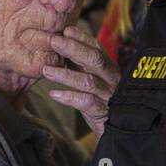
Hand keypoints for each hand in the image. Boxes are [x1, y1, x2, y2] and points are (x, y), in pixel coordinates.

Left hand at [43, 25, 119, 142]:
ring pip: (90, 81)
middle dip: (74, 49)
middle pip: (96, 60)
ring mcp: (110, 97)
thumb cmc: (101, 104)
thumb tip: (62, 46)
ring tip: (46, 70)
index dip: (83, 38)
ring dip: (66, 74)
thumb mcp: (92, 82)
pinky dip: (70, 97)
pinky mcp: (105, 114)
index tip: (66, 29)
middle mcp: (113, 80)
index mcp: (109, 69)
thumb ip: (81, 66)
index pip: (98, 48)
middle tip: (53, 41)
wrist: (118, 135)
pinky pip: (88, 103)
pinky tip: (55, 95)